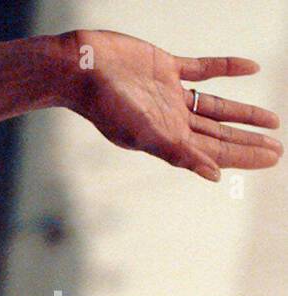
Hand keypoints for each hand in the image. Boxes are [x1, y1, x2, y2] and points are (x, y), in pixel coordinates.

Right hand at [66, 30, 280, 179]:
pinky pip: (204, 70)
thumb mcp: (142, 134)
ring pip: (216, 107)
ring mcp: (169, 94)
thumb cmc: (104, 105)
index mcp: (166, 138)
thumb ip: (178, 154)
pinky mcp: (166, 67)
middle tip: (277, 149)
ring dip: (243, 114)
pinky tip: (250, 68)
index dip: (244, 156)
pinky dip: (227, 69)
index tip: (272, 158)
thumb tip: (214, 176)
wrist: (80, 69)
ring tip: (271, 121)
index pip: (213, 151)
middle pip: (218, 134)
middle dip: (247, 142)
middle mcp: (170, 119)